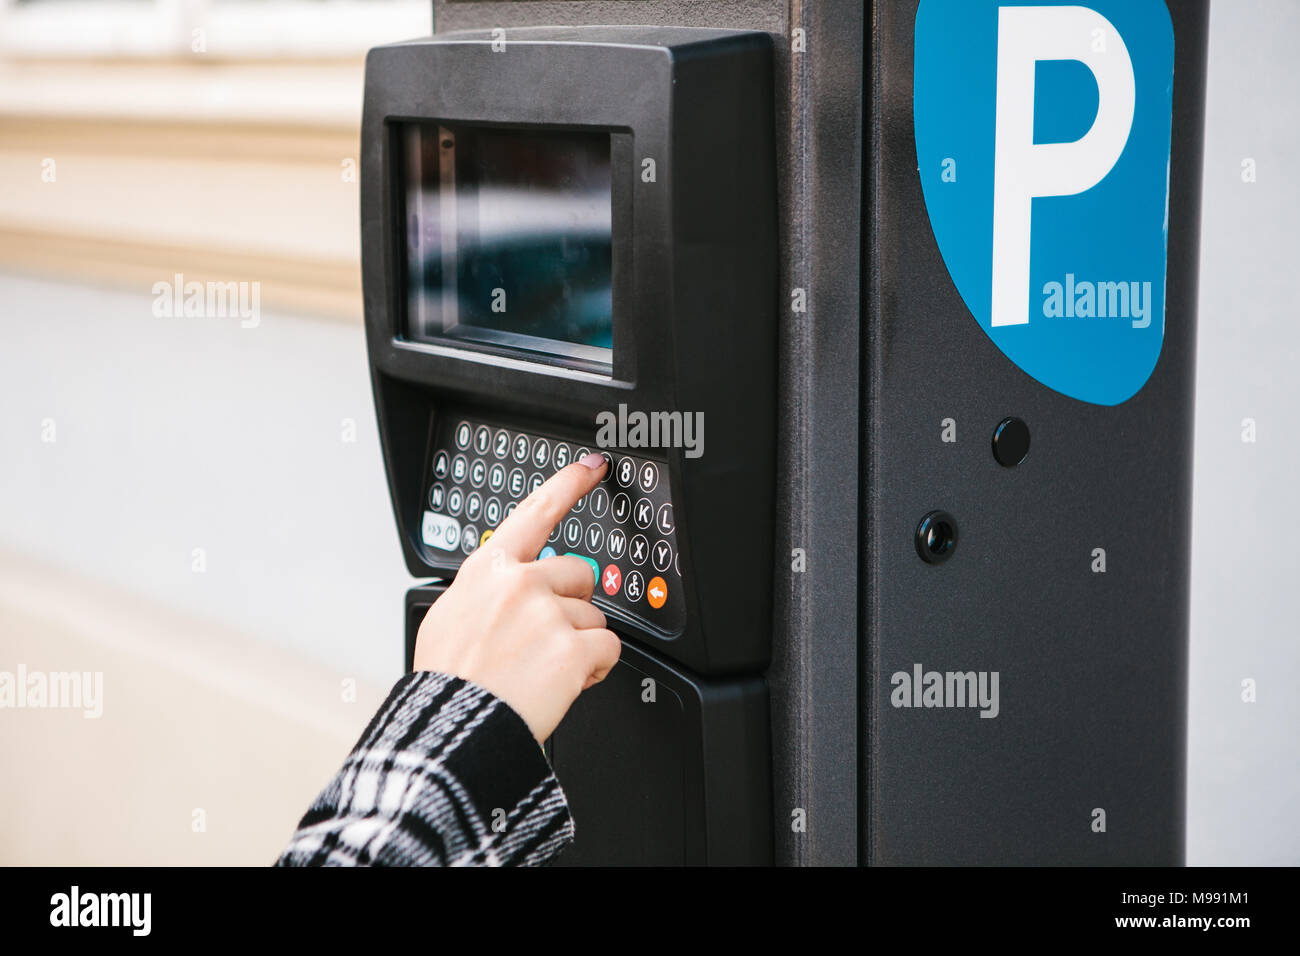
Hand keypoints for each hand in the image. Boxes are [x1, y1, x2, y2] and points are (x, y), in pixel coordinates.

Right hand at [412, 452, 620, 742]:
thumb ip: (485, 594)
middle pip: (580, 575)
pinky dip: (594, 669)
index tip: (592, 466)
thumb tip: (505, 592)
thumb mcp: (448, 619)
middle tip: (543, 640)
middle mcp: (519, 583)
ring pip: (593, 617)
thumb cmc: (447, 685)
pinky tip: (563, 684)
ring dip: (578, 644)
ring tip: (541, 671)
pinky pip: (607, 650)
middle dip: (573, 604)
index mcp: (487, 571)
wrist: (452, 732)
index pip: (535, 513)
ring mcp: (547, 614)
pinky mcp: (572, 649)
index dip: (568, 485)